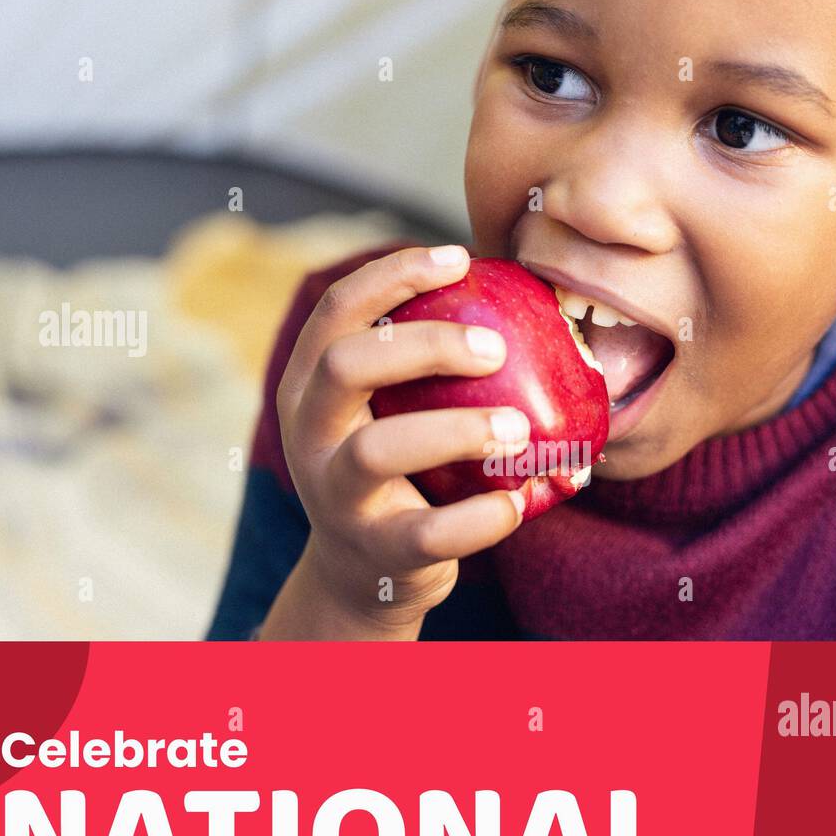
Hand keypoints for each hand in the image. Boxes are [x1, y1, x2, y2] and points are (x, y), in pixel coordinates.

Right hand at [259, 245, 529, 638]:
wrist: (363, 576)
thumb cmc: (398, 470)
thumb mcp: (389, 411)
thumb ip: (424, 365)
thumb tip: (525, 297)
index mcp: (310, 385)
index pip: (338, 310)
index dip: (395, 274)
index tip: (460, 259)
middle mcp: (310, 434)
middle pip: (345, 365)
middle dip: (425, 345)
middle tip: (496, 348)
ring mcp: (336, 496)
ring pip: (377, 452)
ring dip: (457, 431)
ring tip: (520, 430)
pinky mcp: (375, 551)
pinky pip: (428, 534)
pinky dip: (481, 517)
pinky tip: (519, 500)